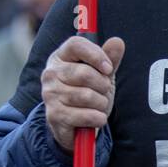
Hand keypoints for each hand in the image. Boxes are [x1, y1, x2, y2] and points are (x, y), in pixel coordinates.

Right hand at [41, 35, 124, 152]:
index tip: (108, 69)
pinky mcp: (54, 115)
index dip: (96, 55)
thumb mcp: (101, 75)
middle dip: (103, 85)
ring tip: (98, 105)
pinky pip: (85, 115)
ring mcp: (50, 95)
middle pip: (85, 73)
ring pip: (87, 96)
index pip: (76, 45)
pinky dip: (98, 118)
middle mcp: (50, 73)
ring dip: (101, 103)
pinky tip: (96, 118)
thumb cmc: (88, 93)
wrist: (76, 124)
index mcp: (60, 57)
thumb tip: (117, 42)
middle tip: (103, 91)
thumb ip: (109, 59)